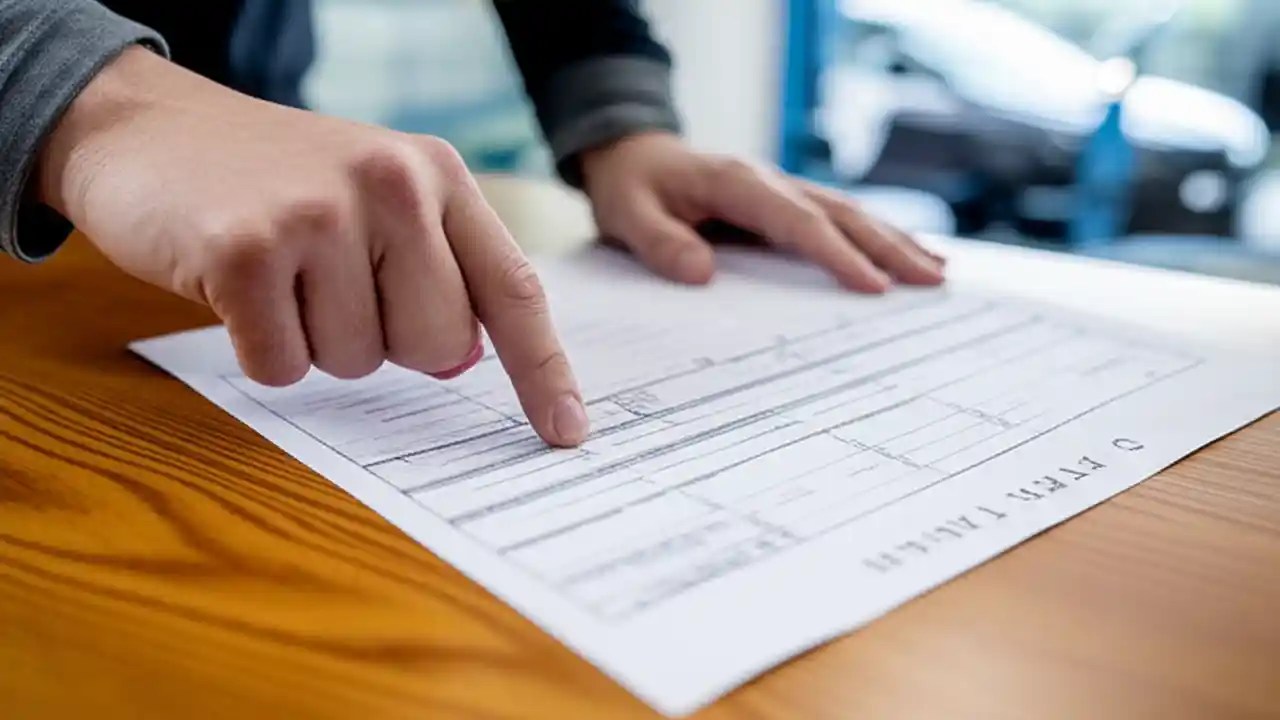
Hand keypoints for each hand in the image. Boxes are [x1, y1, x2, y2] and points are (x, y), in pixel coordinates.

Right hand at [36, 48, 588, 446]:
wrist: (148, 127)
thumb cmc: (276, 180)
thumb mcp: (374, 196)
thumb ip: (434, 268)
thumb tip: (463, 361)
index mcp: (437, 173)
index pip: (513, 288)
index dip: (543, 371)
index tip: (567, 435)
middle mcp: (392, 183)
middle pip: (436, 346)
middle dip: (385, 341)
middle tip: (330, 282)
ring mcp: (319, 212)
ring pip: (356, 363)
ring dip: (314, 338)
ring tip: (280, 270)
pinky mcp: (246, 249)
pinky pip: (283, 366)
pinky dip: (258, 346)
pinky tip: (237, 285)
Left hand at [580, 132, 945, 290]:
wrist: (633, 154)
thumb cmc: (633, 187)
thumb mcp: (629, 214)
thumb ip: (661, 243)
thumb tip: (701, 274)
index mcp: (738, 183)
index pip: (798, 223)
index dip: (838, 255)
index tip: (873, 287)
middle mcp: (770, 182)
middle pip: (840, 215)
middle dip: (889, 247)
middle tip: (932, 282)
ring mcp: (781, 189)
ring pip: (848, 213)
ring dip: (894, 241)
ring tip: (937, 273)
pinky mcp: (784, 202)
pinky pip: (837, 217)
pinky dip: (876, 236)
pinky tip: (906, 254)